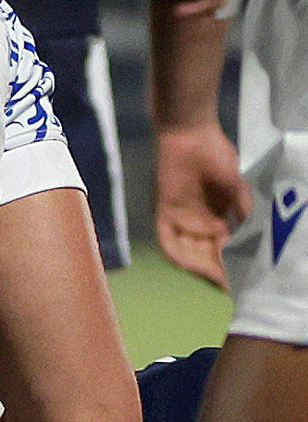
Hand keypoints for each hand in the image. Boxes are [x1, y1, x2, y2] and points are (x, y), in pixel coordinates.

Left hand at [153, 123, 247, 290]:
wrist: (191, 135)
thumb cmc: (217, 157)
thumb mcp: (239, 189)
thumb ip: (244, 213)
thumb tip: (255, 237)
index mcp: (218, 219)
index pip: (227, 249)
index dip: (236, 265)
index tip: (249, 280)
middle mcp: (199, 224)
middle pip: (208, 256)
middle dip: (221, 272)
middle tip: (235, 286)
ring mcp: (181, 219)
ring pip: (189, 254)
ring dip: (203, 268)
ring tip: (220, 279)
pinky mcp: (165, 212)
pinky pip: (169, 241)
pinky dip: (181, 255)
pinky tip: (196, 265)